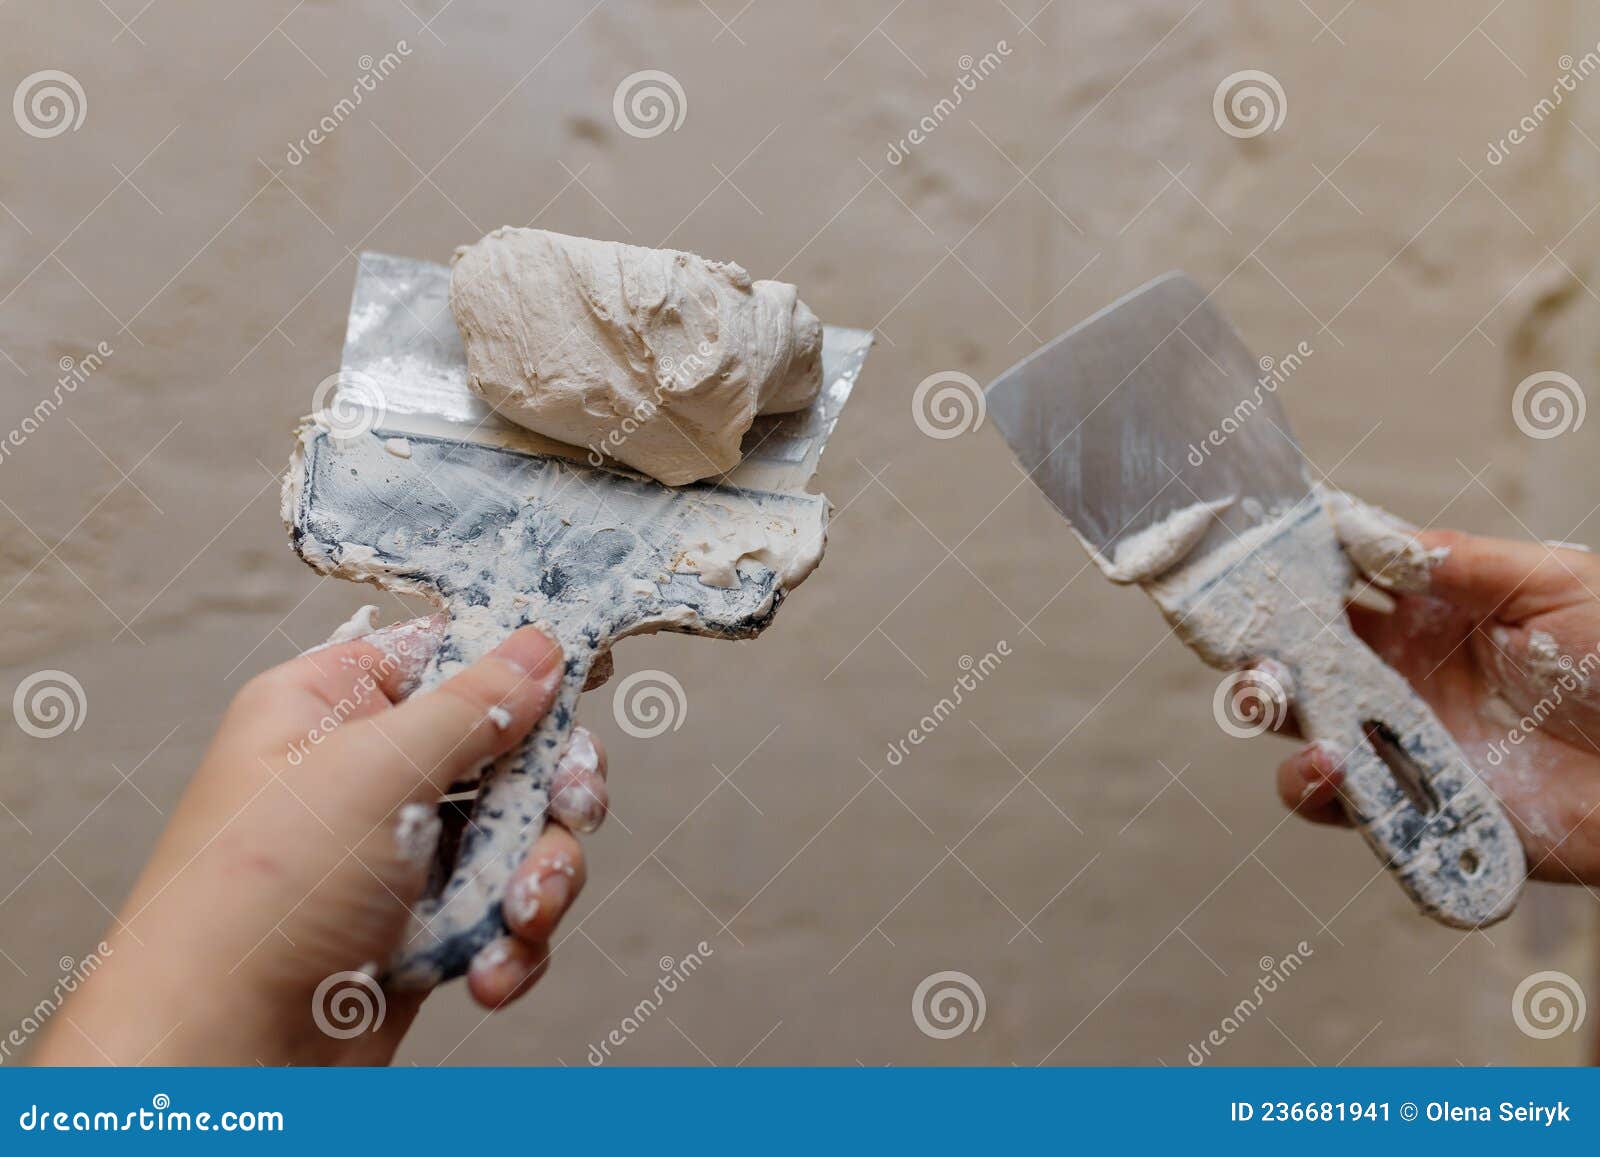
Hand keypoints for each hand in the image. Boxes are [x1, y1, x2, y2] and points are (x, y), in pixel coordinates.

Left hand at [32, 615, 609, 1065]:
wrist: (222, 1061)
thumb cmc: (259, 902)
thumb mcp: (373, 773)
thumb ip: (472, 705)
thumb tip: (537, 645)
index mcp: (329, 707)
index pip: (444, 652)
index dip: (516, 662)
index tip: (582, 675)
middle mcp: (365, 774)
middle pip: (507, 748)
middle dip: (551, 791)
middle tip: (571, 809)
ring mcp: (397, 856)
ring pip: (519, 836)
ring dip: (539, 877)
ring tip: (523, 915)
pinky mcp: (422, 930)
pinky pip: (503, 913)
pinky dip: (512, 942)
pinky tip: (489, 971)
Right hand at [1276, 523, 1599, 883]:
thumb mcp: (1559, 585)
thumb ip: (1462, 564)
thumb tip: (1367, 537)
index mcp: (1433, 614)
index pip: (1339, 580)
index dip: (1291, 565)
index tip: (1254, 554)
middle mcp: (1404, 676)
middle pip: (1300, 654)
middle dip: (1258, 639)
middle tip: (1246, 634)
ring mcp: (1404, 745)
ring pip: (1302, 728)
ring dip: (1267, 709)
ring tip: (1272, 695)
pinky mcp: (1415, 812)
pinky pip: (1340, 806)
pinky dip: (1314, 789)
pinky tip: (1329, 766)